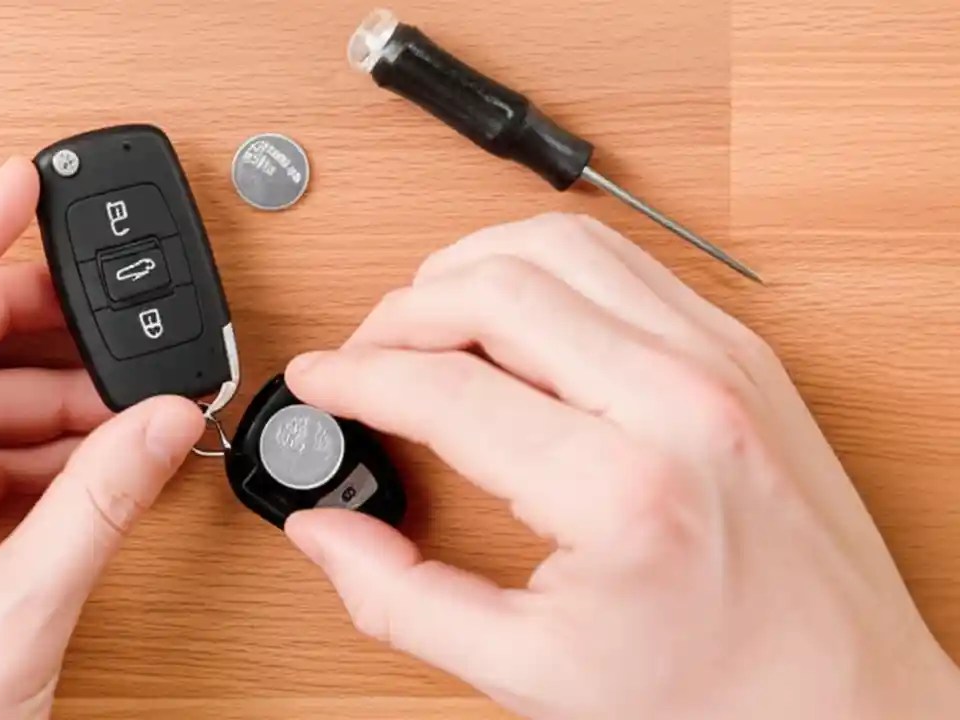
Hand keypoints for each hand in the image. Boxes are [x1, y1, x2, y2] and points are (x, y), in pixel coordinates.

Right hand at [283, 214, 959, 718]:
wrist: (844, 696)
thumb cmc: (716, 693)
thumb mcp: (532, 671)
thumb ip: (403, 600)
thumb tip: (326, 535)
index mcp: (620, 489)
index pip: (443, 389)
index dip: (354, 378)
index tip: (318, 383)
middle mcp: (678, 399)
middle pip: (494, 288)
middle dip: (400, 310)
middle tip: (363, 353)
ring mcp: (718, 361)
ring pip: (559, 244)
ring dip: (470, 266)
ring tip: (427, 318)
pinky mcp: (739, 349)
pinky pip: (622, 258)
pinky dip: (545, 264)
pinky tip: (514, 309)